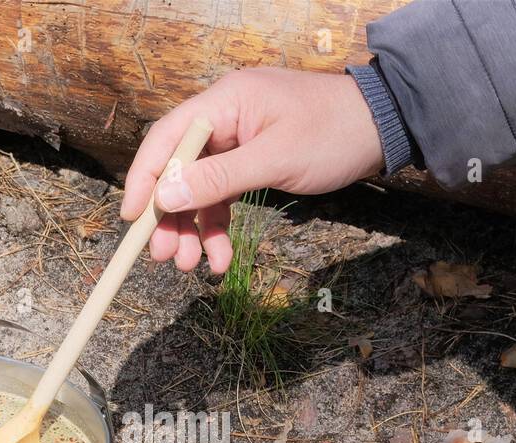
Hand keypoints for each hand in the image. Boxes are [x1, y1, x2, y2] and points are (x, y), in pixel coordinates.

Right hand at [121, 68, 384, 273]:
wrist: (382, 128)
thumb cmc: (332, 133)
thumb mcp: (275, 159)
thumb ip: (219, 179)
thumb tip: (165, 198)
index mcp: (224, 103)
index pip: (166, 139)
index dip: (144, 179)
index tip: (132, 219)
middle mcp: (224, 119)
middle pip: (177, 169)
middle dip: (169, 216)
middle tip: (165, 256)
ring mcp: (237, 141)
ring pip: (199, 189)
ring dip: (193, 229)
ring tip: (191, 266)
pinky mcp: (251, 162)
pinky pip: (223, 196)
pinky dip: (219, 228)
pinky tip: (221, 259)